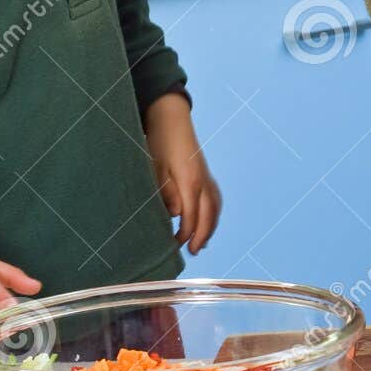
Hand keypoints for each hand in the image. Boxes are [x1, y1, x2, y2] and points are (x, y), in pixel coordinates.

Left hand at [145, 91, 219, 254]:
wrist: (169, 119)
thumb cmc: (158, 143)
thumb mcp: (155, 168)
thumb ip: (166, 192)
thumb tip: (178, 214)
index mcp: (190, 180)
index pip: (192, 215)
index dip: (186, 233)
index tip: (176, 245)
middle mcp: (203, 180)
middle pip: (209, 214)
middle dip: (202, 235)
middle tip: (193, 252)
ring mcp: (206, 176)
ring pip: (215, 207)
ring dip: (211, 226)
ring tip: (201, 243)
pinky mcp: (205, 173)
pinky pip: (215, 198)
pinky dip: (213, 213)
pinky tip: (208, 221)